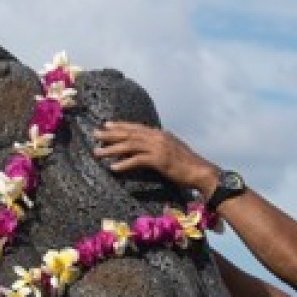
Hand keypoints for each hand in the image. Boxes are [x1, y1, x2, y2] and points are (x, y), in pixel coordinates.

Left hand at [93, 121, 218, 194]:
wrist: (201, 172)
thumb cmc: (187, 165)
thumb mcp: (172, 150)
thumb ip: (159, 146)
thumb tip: (147, 148)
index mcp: (160, 134)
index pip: (136, 127)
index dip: (120, 125)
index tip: (106, 125)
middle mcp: (158, 137)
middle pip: (130, 133)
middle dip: (110, 134)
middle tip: (95, 134)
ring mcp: (159, 147)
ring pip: (130, 145)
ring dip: (112, 149)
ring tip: (98, 153)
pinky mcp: (159, 160)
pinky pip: (137, 160)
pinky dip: (124, 163)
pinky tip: (113, 167)